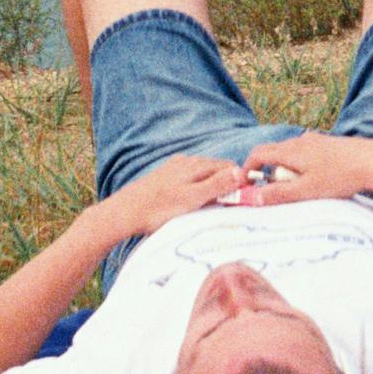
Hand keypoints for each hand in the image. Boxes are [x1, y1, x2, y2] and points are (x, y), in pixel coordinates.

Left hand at [100, 152, 241, 242]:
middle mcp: (187, 161)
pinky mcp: (166, 176)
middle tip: (235, 204)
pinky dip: (199, 186)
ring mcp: (175, 167)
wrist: (125, 212)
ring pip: (204, 173)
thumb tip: (240, 171)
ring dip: (214, 184)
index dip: (240, 180)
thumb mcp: (192, 199)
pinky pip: (191, 177)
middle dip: (228, 182)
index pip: (228, 167)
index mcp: (196, 165)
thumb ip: (216, 185)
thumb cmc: (159, 209)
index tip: (247, 197)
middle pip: (217, 168)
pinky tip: (196, 198)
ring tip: (217, 204)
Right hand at [238, 131, 372, 205]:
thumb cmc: (339, 176)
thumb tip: (252, 197)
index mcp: (291, 149)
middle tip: (277, 195)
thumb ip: (278, 193)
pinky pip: (307, 157)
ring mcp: (316, 141)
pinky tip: (319, 182)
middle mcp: (301, 140)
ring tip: (302, 192)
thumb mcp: (305, 190)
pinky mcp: (328, 145)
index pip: (258, 153)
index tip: (245, 186)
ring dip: (289, 173)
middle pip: (274, 154)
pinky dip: (303, 169)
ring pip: (292, 156)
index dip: (247, 169)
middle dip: (270, 174)